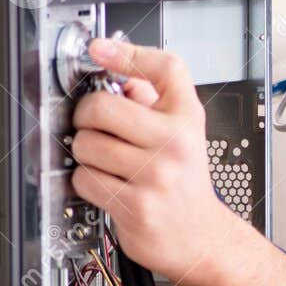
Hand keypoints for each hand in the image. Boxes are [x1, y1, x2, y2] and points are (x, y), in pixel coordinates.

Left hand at [68, 37, 232, 283]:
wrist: (200, 236)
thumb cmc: (184, 183)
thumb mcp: (182, 133)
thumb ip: (152, 99)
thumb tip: (117, 70)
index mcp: (187, 119)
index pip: (165, 68)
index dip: (127, 53)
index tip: (99, 49)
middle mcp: (176, 143)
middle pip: (103, 106)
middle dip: (86, 116)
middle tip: (93, 125)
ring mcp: (156, 175)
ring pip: (86, 145)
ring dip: (85, 153)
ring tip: (104, 161)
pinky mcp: (136, 206)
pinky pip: (85, 179)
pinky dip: (86, 182)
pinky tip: (106, 184)